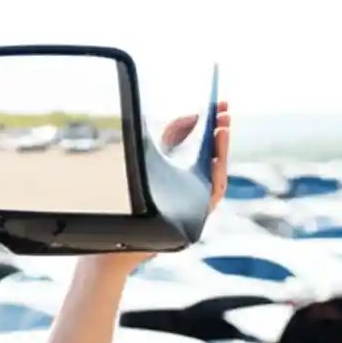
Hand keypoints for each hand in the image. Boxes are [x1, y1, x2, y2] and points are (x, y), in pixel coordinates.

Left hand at [84, 101, 231, 275]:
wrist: (116, 238)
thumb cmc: (130, 201)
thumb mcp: (150, 159)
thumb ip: (170, 137)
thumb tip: (192, 116)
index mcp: (183, 173)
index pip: (203, 146)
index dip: (212, 125)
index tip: (219, 104)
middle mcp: (193, 187)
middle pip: (214, 158)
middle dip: (221, 134)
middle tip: (225, 111)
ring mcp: (195, 201)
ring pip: (217, 174)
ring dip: (222, 150)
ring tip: (223, 128)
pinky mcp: (195, 215)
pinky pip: (212, 193)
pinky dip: (218, 172)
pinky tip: (217, 154)